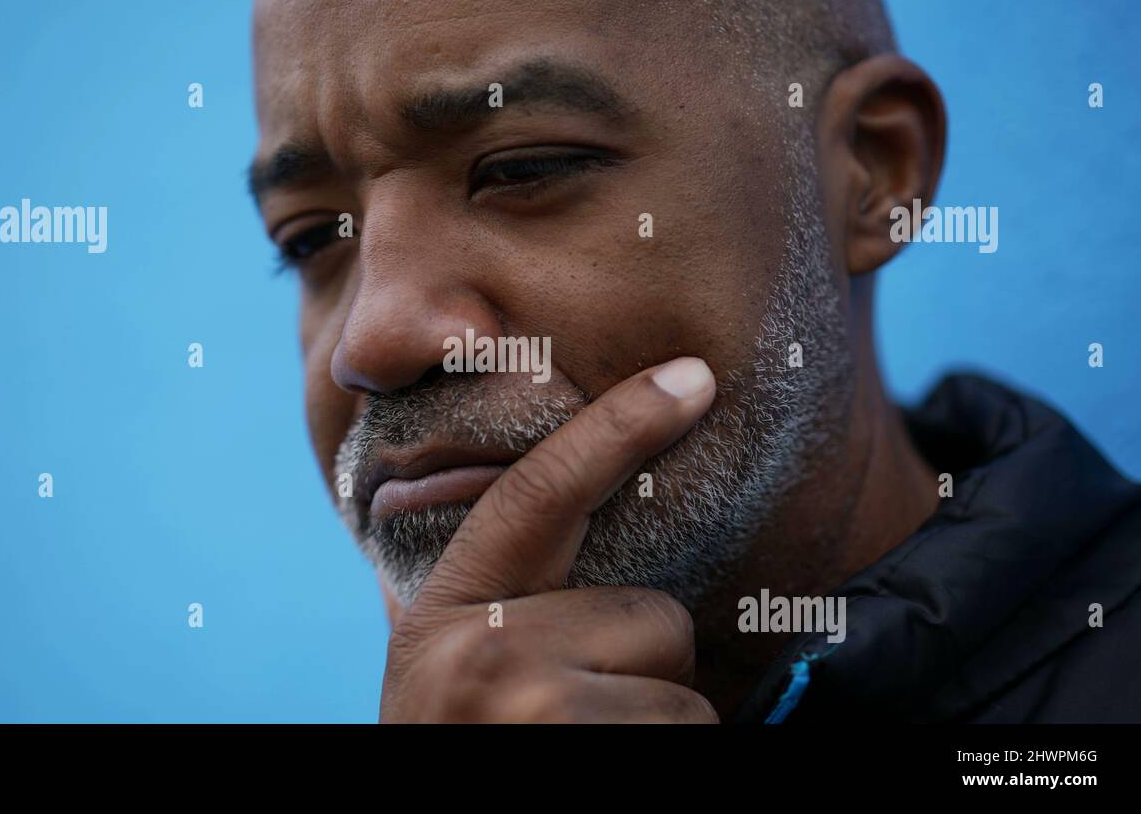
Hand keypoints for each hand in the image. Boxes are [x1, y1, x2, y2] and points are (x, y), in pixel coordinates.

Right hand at [379, 357, 719, 722]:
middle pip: (652, 613)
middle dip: (644, 667)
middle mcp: (484, 648)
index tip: (689, 378)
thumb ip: (498, 604)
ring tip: (584, 746)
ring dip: (653, 720)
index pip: (538, 494)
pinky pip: (694, 727)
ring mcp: (534, 701)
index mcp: (446, 613)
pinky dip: (672, 752)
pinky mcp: (579, 738)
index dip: (619, 428)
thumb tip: (571, 529)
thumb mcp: (451, 673)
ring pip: (681, 681)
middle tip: (580, 718)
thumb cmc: (464, 745)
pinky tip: (600, 761)